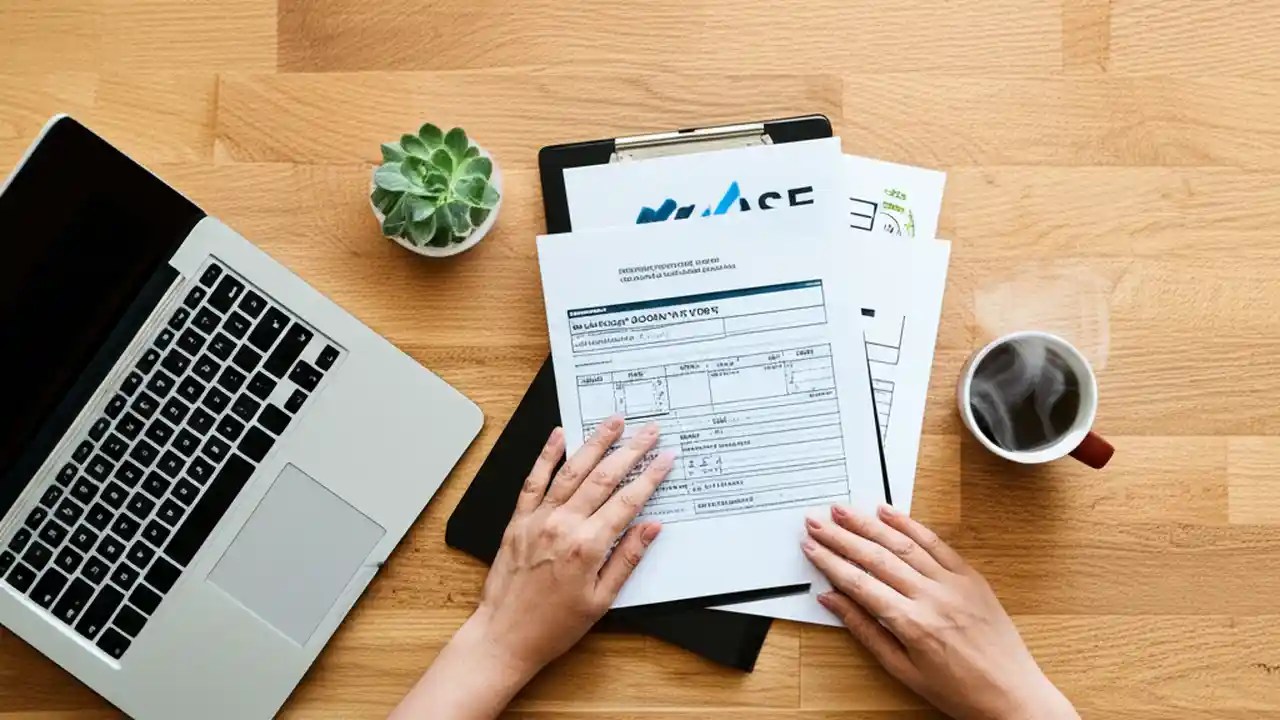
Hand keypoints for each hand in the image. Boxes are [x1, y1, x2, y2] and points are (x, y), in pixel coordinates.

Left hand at [470, 416, 672, 671]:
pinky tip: (558, 436)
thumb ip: (627, 559)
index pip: (627, 502)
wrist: (504, 636)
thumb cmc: (553, 626)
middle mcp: (562, 526)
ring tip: (613, 422)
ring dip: (595, 443)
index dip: (650, 477)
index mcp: (587, 547)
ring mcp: (538, 520)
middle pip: (603, 478)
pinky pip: (534, 480)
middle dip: (630, 451)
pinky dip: (546, 455)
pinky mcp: (518, 520)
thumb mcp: (602, 600)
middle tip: (648, 431)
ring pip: (572, 471)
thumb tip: (651, 529)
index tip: (665, 459)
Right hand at [804, 504, 1077, 719]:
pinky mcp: (971, 577)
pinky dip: (910, 525)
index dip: (831, 563)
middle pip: (876, 558)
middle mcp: (933, 598)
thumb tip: (832, 601)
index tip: (811, 547)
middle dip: (841, 538)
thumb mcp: (903, 670)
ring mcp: (954, 583)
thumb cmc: (959, 691)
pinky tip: (888, 512)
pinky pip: (937, 544)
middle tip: (816, 522)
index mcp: (913, 625)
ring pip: (903, 544)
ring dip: (869, 524)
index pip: (860, 584)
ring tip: (842, 511)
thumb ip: (865, 631)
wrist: (1012, 695)